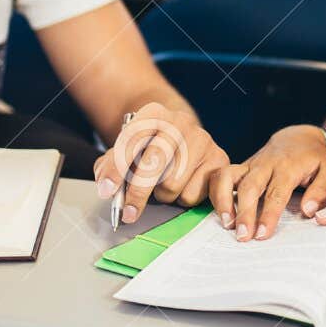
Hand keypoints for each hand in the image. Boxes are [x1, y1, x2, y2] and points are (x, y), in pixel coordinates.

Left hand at [94, 102, 228, 222]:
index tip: (107, 191)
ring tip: (163, 184)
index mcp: (154, 114)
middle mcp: (180, 122)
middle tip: (128, 212)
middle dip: (137, 192)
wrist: (183, 136)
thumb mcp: (127, 149)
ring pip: (172, 184)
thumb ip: (110, 165)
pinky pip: (192, 194)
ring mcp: (203, 139)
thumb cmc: (151, 147)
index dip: (117, 168)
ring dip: (162, 194)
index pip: (132, 141)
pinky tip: (182, 185)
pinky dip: (182, 198)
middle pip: (154, 163)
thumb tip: (107, 188)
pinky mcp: (219, 158)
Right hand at [208, 125, 325, 240]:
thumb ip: (321, 191)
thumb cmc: (315, 158)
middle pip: (249, 186)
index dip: (268, 214)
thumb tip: (308, 211)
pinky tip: (221, 213)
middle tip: (242, 236)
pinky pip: (221, 176)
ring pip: (228, 176)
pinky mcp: (241, 167)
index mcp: (288, 166)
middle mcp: (265, 164)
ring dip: (223, 200)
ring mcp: (250, 164)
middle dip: (243, 212)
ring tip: (227, 224)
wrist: (299, 136)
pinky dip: (215, 193)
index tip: (262, 234)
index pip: (276, 192)